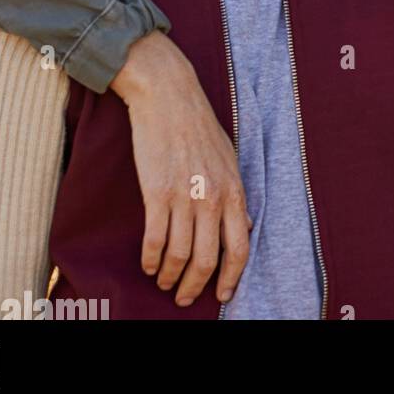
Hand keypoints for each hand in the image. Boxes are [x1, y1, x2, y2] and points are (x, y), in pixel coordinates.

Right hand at [112, 31, 252, 306]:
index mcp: (234, 189)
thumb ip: (235, 194)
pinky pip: (154, 241)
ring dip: (169, 276)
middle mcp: (213, 197)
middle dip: (194, 287)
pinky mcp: (156, 193)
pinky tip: (147, 264)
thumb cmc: (199, 126)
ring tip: (162, 281)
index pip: (240, 247)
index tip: (221, 296)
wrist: (169, 96)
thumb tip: (246, 224)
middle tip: (183, 297)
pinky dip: (150, 260)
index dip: (230, 278)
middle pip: (207, 260)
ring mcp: (185, 196)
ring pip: (179, 256)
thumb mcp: (229, 158)